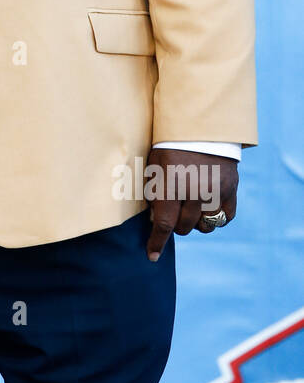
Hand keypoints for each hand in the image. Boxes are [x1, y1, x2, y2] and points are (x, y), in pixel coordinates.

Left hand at [144, 147, 237, 261]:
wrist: (201, 126)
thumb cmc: (170, 145)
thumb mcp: (154, 166)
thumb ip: (153, 194)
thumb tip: (154, 222)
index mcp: (171, 184)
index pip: (164, 224)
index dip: (157, 243)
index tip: (152, 256)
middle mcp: (195, 191)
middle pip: (184, 227)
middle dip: (175, 224)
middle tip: (172, 210)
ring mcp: (215, 192)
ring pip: (205, 226)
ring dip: (195, 222)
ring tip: (190, 207)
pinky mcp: (231, 189)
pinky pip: (224, 218)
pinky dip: (214, 217)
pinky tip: (206, 208)